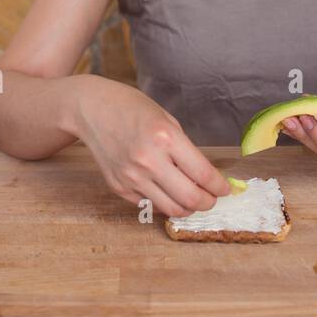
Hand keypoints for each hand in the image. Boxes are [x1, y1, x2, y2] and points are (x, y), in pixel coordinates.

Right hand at [75, 80, 230, 216]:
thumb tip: (206, 177)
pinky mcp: (119, 187)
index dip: (220, 186)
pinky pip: (150, 204)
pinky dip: (164, 201)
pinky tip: (166, 189)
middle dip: (208, 202)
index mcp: (166, 137)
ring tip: (192, 197)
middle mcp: (148, 161)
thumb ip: (185, 149)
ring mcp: (131, 177)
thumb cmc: (131, 108)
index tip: (225, 188)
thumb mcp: (166, 119)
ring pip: (172, 209)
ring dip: (188, 207)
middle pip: (191, 198)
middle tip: (212, 197)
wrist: (91, 110)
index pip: (203, 174)